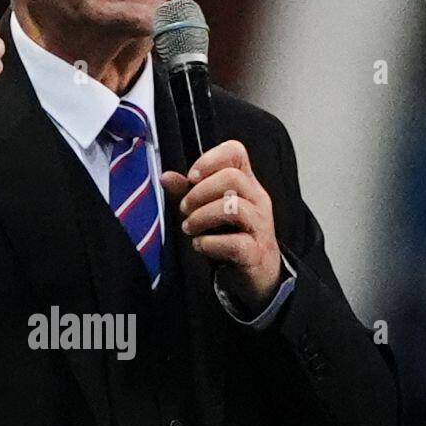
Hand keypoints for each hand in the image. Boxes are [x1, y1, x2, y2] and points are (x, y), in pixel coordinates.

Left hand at [161, 140, 282, 311]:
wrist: (259, 274)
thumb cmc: (231, 236)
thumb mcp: (207, 211)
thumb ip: (188, 193)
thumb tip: (165, 177)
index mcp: (246, 183)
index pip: (236, 152)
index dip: (210, 159)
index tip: (192, 178)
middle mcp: (257, 200)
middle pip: (232, 178)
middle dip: (200, 193)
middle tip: (184, 209)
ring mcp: (260, 226)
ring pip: (234, 208)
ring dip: (202, 217)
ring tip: (189, 228)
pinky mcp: (256, 252)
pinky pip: (235, 243)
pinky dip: (210, 243)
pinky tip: (200, 245)